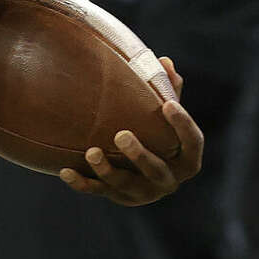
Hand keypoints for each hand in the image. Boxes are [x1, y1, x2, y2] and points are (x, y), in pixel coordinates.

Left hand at [60, 56, 204, 205]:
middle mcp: (169, 179)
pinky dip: (81, 183)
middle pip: (156, 170)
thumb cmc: (156, 132)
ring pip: (126, 185)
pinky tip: (65, 171)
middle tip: (120, 135)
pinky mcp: (119, 198)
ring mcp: (144, 193)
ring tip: (91, 152)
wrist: (140, 170)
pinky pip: (98, 192)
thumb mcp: (164, 114)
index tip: (167, 104)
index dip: (182, 124)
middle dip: (139, 155)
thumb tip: (163, 61)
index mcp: (187, 159)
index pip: (193, 142)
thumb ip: (167, 90)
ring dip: (107, 170)